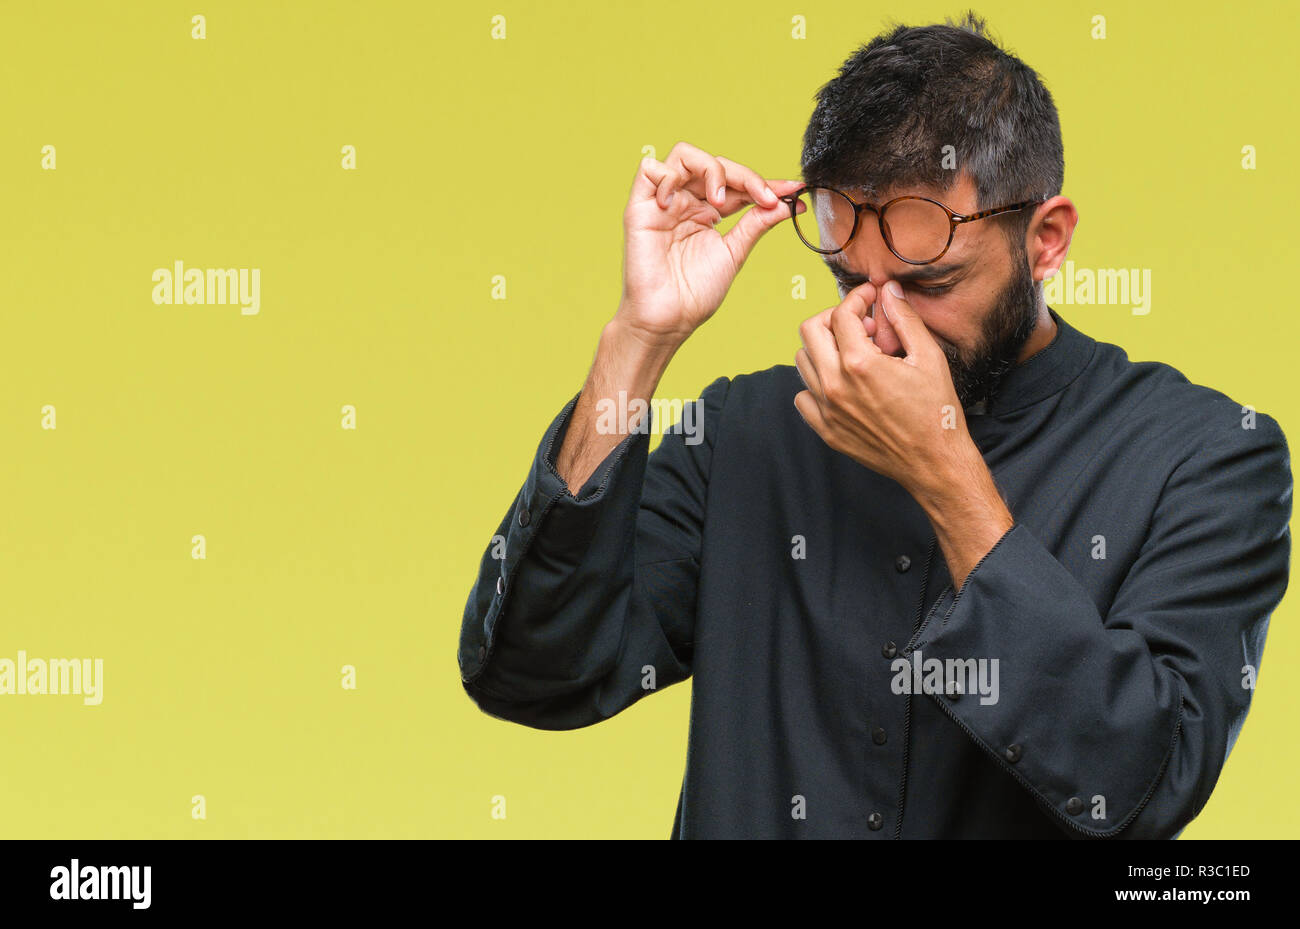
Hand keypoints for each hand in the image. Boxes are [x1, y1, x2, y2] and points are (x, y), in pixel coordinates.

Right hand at [617, 141, 804, 346]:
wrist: (669, 319)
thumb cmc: (695, 294)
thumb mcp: (734, 252)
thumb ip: (756, 223)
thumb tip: (787, 203)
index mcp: (707, 213)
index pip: (737, 184)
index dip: (764, 183)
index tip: (794, 190)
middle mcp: (686, 202)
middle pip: (715, 164)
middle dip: (745, 176)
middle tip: (764, 197)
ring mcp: (663, 202)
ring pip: (684, 156)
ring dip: (710, 170)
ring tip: (720, 200)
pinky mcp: (639, 207)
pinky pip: (649, 169)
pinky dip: (668, 177)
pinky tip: (679, 202)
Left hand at [793, 280, 974, 496]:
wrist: (934, 462)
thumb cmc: (936, 412)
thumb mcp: (929, 357)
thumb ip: (904, 319)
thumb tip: (888, 291)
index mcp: (860, 364)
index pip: (842, 314)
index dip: (857, 298)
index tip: (869, 297)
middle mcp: (835, 385)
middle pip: (810, 331)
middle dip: (833, 318)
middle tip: (858, 323)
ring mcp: (827, 410)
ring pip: (803, 361)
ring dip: (824, 348)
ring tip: (853, 352)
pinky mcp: (826, 430)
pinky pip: (803, 396)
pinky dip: (816, 383)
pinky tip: (842, 383)